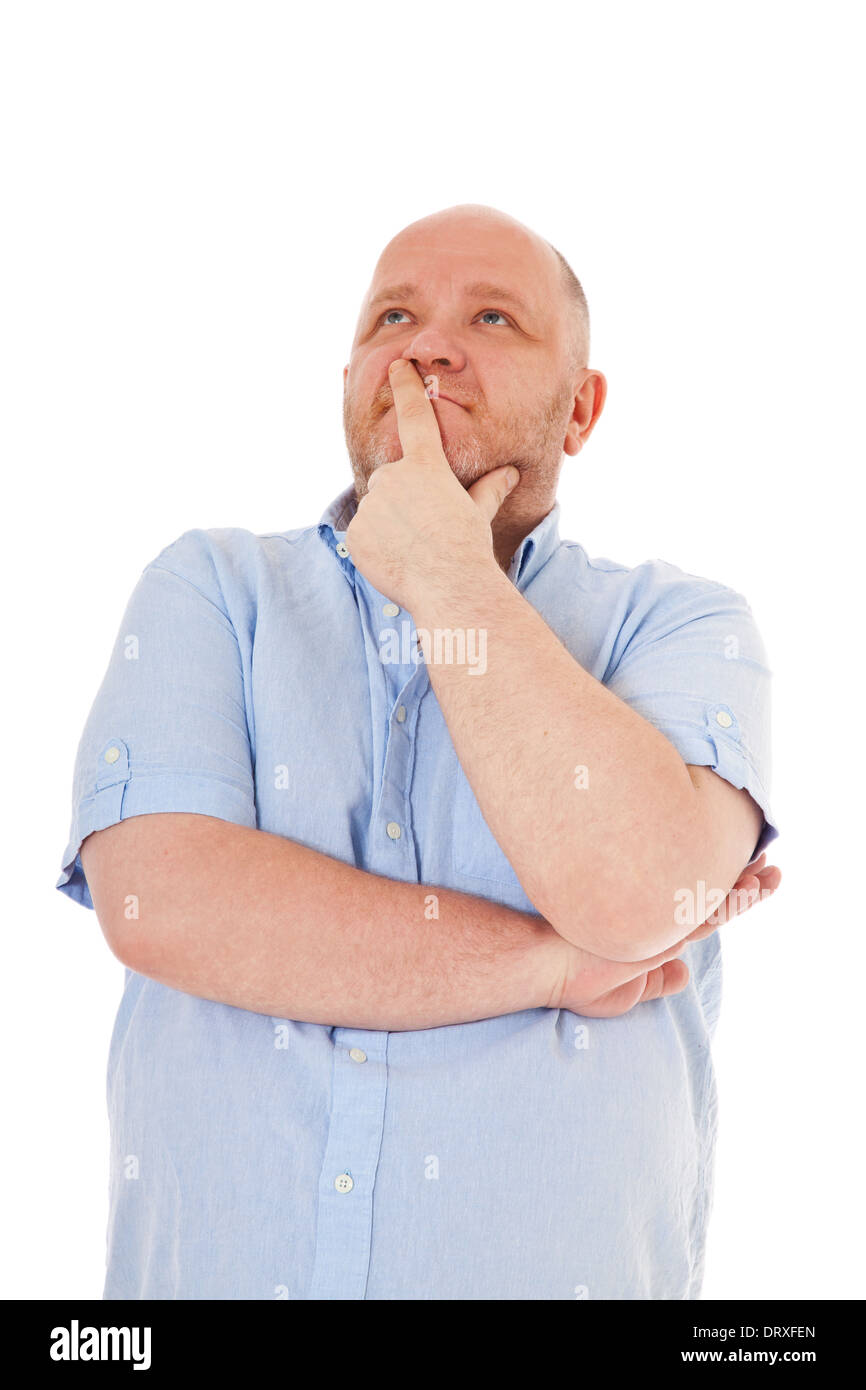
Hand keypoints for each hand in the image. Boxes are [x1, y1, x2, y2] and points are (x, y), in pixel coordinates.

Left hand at [344, 358, 518, 609]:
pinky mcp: (356, 533)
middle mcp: (395, 476)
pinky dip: (376, 548)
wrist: (447, 584)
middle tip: (425, 531)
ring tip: (413, 550)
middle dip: (404, 502)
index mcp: (427, 466)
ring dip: (390, 526)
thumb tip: (510, 474)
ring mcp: (372, 505)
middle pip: (393, 482)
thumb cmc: (467, 547)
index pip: (415, 416)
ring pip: (378, 512)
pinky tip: (396, 562)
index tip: (398, 365)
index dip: (406, 387)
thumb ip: (489, 490)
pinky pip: (363, 537)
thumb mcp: (479, 514)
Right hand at [554, 853, 781, 1017]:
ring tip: (773, 873)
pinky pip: (706, 911)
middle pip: (710, 894)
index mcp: (656, 929)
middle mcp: (661, 916)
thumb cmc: (577, 977)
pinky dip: (735, 899)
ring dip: (749, 885)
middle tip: (768, 859)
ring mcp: (660, 916)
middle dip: (743, 878)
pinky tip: (755, 889)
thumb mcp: (626, 991)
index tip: (750, 874)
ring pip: (714, 898)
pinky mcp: (657, 923)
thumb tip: (682, 975)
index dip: (727, 891)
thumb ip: (656, 981)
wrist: (547, 966)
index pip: (700, 908)